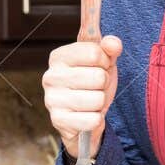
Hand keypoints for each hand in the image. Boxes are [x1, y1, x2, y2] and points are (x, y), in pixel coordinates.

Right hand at [43, 35, 121, 154]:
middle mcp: (50, 76)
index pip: (94, 52)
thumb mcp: (103, 62)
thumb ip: (110, 48)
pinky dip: (96, 120)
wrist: (84, 115)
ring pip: (98, 100)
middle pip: (98, 77)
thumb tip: (113, 43)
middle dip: (104, 84)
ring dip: (100, 103)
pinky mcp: (58, 121)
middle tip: (95, 87)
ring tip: (91, 101)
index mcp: (59, 57)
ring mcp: (52, 99)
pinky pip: (93, 120)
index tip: (100, 67)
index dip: (105, 62)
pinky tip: (87, 116)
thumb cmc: (92, 83)